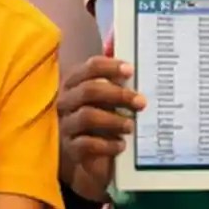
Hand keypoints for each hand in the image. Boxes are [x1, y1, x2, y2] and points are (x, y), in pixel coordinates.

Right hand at [57, 55, 145, 200]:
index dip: (110, 66)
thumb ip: (118, 77)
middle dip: (118, 94)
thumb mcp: (114, 98)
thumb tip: (120, 51)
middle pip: (89, 90)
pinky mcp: (71, 148)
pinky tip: (121, 145)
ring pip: (86, 116)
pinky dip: (107, 144)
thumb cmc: (107, 118)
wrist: (96, 157)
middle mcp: (67, 102)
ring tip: (131, 126)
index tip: (131, 70)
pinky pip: (86, 144)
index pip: (90, 67)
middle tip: (141, 102)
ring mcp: (67, 125)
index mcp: (77, 83)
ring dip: (113, 120)